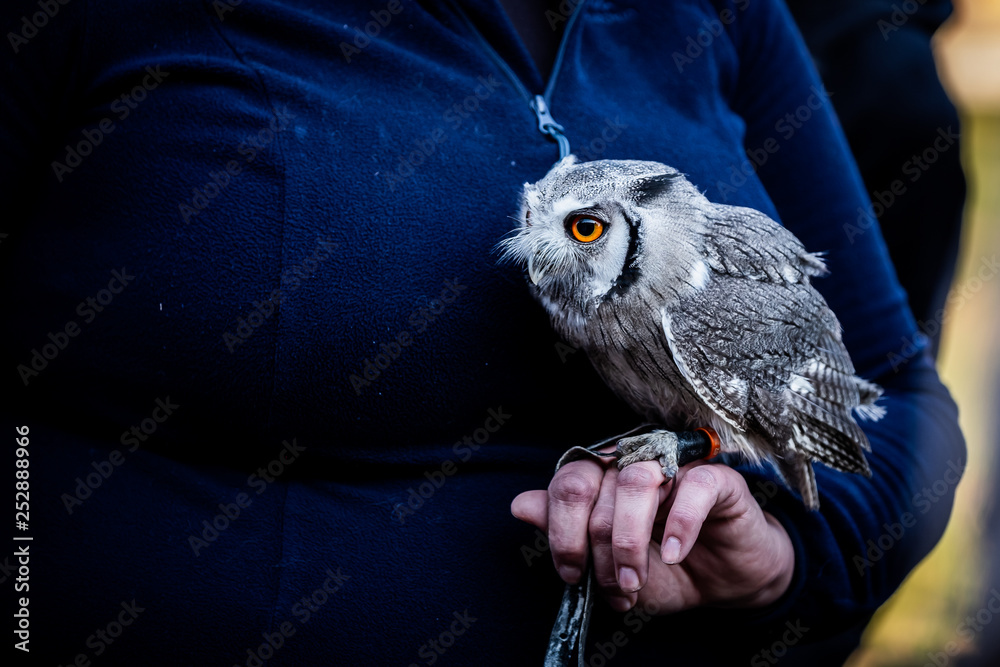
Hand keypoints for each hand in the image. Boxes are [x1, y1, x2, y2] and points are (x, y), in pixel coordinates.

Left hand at [511, 456, 793, 613]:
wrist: (726, 583)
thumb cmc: (666, 569)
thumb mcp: (610, 566)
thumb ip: (568, 535)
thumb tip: (520, 505)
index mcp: (602, 479)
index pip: (566, 486)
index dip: (562, 533)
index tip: (574, 576)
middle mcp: (631, 465)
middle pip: (591, 484)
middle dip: (594, 545)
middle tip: (612, 586)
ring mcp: (672, 466)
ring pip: (635, 481)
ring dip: (628, 540)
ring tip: (635, 579)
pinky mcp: (715, 477)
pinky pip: (692, 487)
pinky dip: (679, 524)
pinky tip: (674, 553)